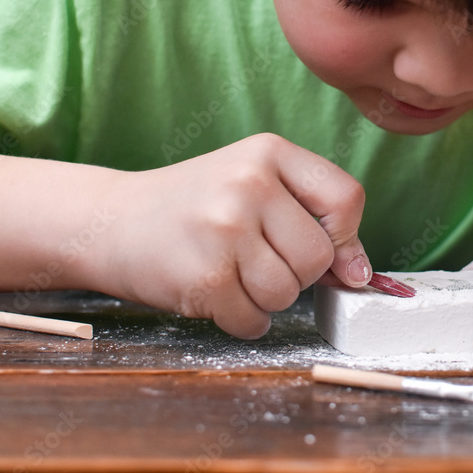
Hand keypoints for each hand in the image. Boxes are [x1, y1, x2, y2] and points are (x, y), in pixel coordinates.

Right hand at [93, 134, 368, 338]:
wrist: (111, 221)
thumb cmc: (196, 205)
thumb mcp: (256, 185)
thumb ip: (315, 218)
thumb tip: (362, 274)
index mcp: (269, 152)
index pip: (346, 199)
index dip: (344, 235)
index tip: (324, 246)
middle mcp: (248, 184)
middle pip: (319, 256)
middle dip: (298, 272)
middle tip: (260, 259)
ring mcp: (223, 230)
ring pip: (288, 292)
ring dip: (267, 297)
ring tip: (233, 272)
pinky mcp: (203, 278)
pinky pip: (255, 320)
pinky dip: (243, 319)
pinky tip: (218, 293)